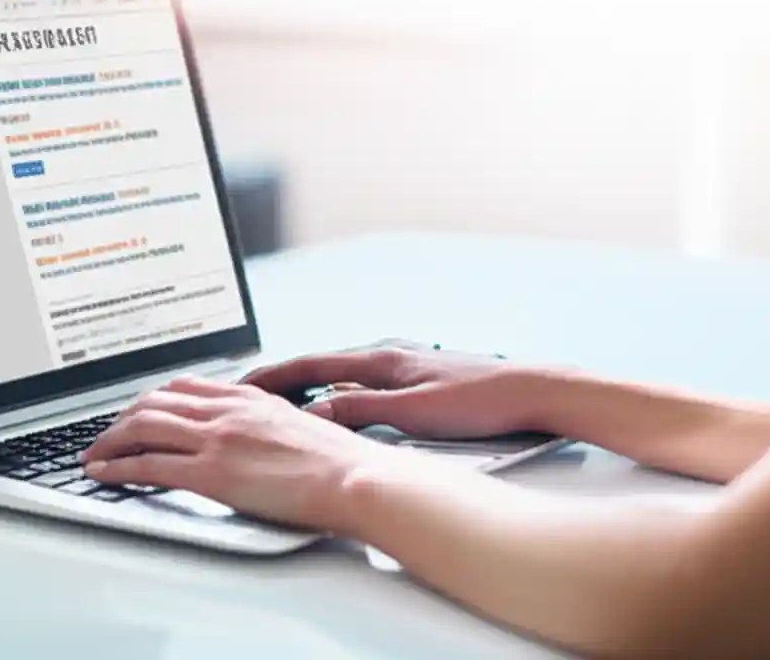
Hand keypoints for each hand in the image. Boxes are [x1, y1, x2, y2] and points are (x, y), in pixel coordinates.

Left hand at [82, 376, 416, 529]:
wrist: (355, 477)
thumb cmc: (340, 462)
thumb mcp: (301, 425)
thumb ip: (270, 424)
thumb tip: (260, 438)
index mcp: (250, 398)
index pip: (186, 387)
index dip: (154, 399)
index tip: (140, 412)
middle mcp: (228, 411)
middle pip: (156, 401)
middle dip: (122, 417)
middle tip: (107, 435)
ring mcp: (218, 440)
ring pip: (144, 427)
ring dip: (110, 440)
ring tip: (94, 456)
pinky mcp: (213, 474)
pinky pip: (150, 465)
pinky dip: (118, 468)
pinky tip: (103, 474)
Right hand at [241, 339, 552, 438]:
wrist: (531, 391)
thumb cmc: (480, 400)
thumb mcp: (412, 411)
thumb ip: (360, 408)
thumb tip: (313, 411)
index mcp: (382, 360)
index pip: (310, 365)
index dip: (270, 376)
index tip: (238, 385)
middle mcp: (389, 357)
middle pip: (320, 367)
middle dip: (281, 381)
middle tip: (245, 394)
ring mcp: (405, 368)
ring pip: (342, 377)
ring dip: (309, 388)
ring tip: (280, 404)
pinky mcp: (420, 383)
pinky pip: (364, 386)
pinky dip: (339, 395)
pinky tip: (338, 409)